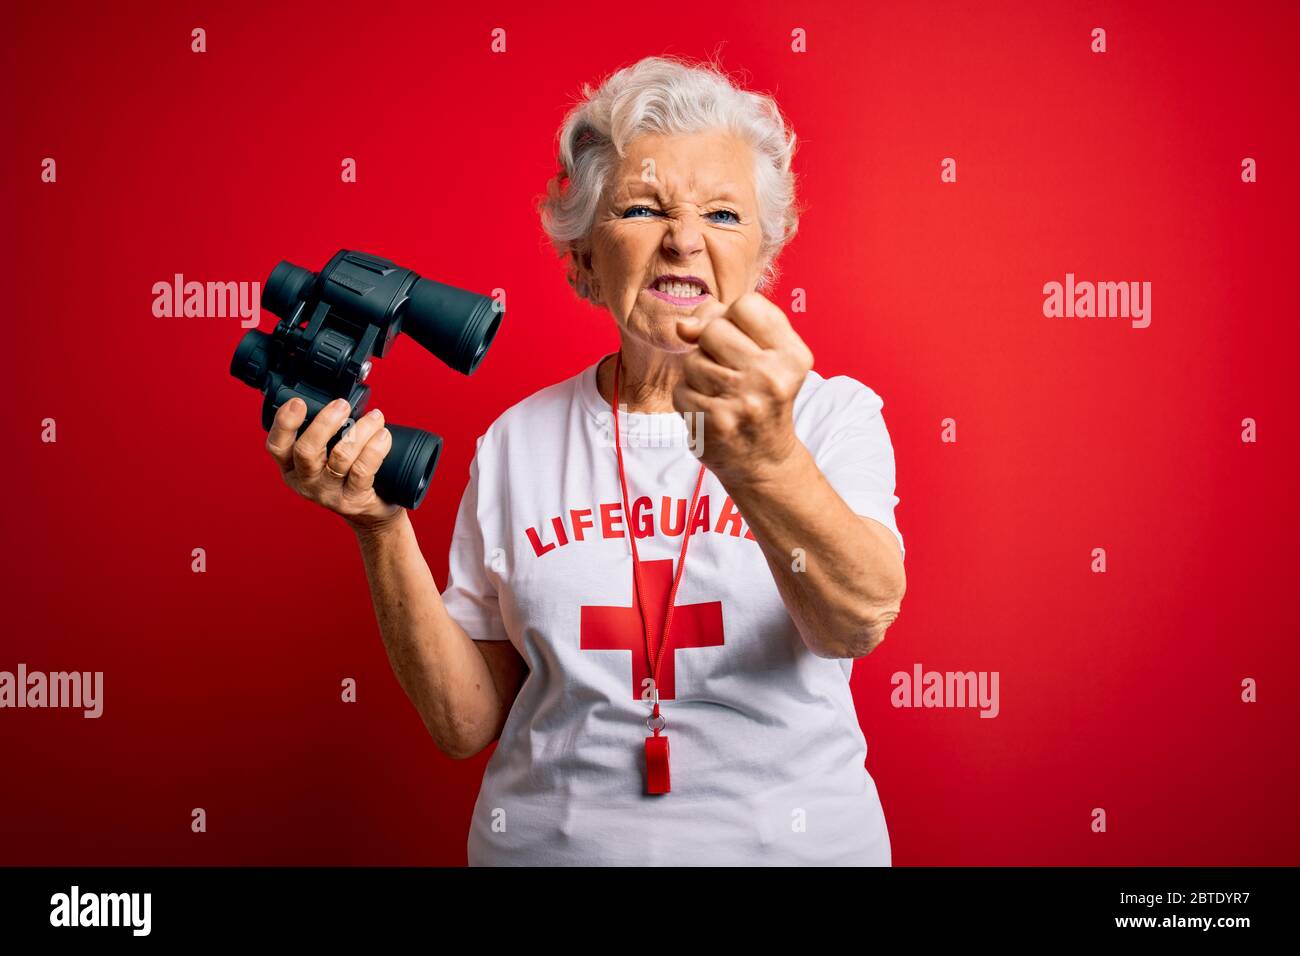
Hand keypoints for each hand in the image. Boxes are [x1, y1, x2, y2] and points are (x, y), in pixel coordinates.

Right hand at [265, 397, 402, 533]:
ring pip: (340, 457)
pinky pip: (363, 470)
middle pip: (306, 450)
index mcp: (292, 467)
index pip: (276, 446)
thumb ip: (325, 432)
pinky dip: (375, 448)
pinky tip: (383, 436)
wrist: (370, 512)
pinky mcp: (352, 500)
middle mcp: (305, 482)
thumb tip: (339, 397)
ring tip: (375, 417)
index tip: (298, 402)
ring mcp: (328, 494)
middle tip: (342, 405)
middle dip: (326, 422)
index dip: (284, 423)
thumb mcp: (326, 456)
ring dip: (360, 432)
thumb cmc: (347, 476)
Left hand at [673, 291, 814, 484]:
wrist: (763, 461)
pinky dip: (688, 399)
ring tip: (721, 395)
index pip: (746, 304)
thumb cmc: (760, 399)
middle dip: (711, 347)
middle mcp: (772, 376)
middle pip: (714, 328)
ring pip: (692, 360)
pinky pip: (680, 389)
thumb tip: (683, 326)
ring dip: (698, 376)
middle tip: (731, 374)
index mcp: (792, 355)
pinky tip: (709, 412)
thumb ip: (725, 325)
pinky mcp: (715, 422)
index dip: (733, 319)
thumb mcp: (762, 356)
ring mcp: (743, 401)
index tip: (742, 343)